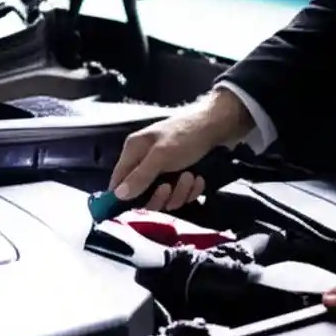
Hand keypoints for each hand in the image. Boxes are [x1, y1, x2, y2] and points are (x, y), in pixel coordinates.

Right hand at [108, 89, 251, 211]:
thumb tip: (117, 196)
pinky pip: (180, 194)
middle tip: (169, 187)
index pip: (118, 181)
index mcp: (133, 152)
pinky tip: (198, 178)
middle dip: (160, 195)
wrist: (218, 127)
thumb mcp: (161, 156)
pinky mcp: (180, 177)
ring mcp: (164, 171)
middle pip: (142, 195)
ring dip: (179, 192)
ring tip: (190, 176)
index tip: (136, 207)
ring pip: (164, 198)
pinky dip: (191, 190)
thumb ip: (139, 177)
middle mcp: (145, 163)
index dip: (123, 197)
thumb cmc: (185, 136)